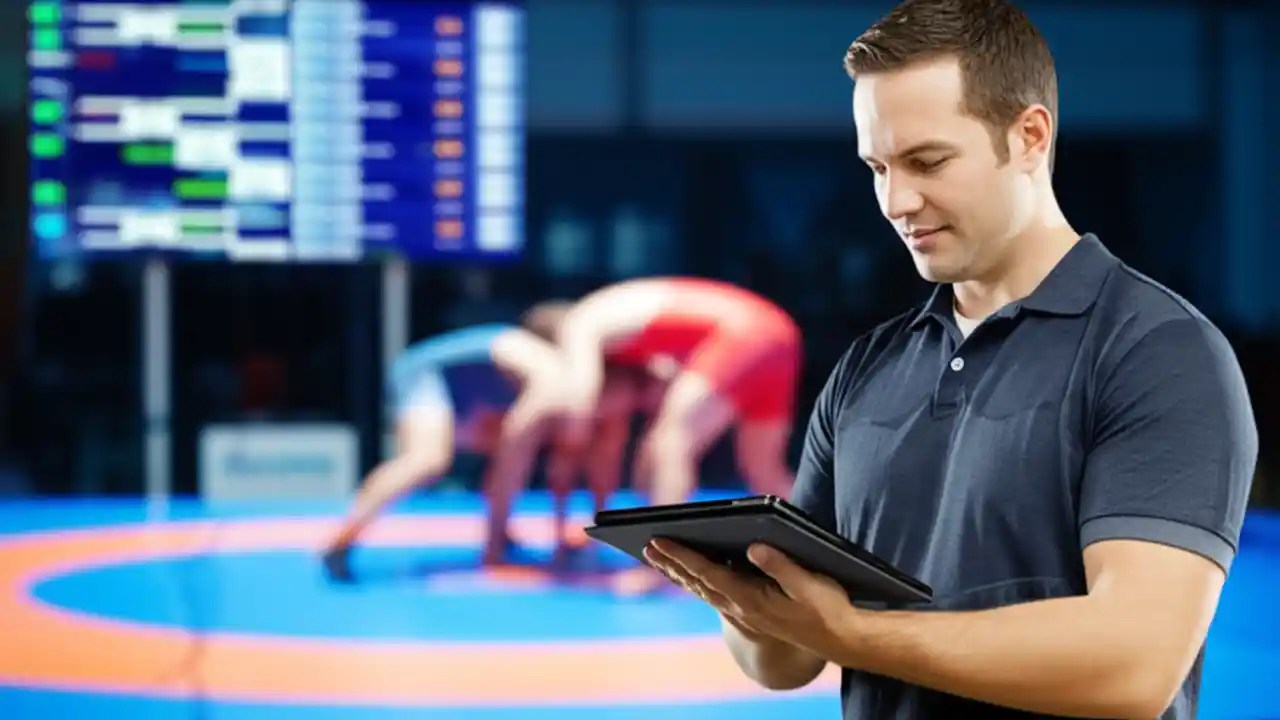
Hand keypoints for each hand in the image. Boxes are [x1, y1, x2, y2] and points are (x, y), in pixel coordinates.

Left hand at [643, 538, 857, 658]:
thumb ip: (782, 566)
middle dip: (671, 564)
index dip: (682, 556)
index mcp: (751, 599)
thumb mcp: (810, 584)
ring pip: (703, 590)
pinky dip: (696, 581)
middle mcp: (741, 608)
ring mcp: (744, 613)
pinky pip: (714, 595)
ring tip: (658, 558)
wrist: (839, 640)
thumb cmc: (828, 608)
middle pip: (697, 583)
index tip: (660, 542)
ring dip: (679, 574)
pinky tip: (690, 573)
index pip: (708, 573)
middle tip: (647, 546)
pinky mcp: (750, 612)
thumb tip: (754, 547)